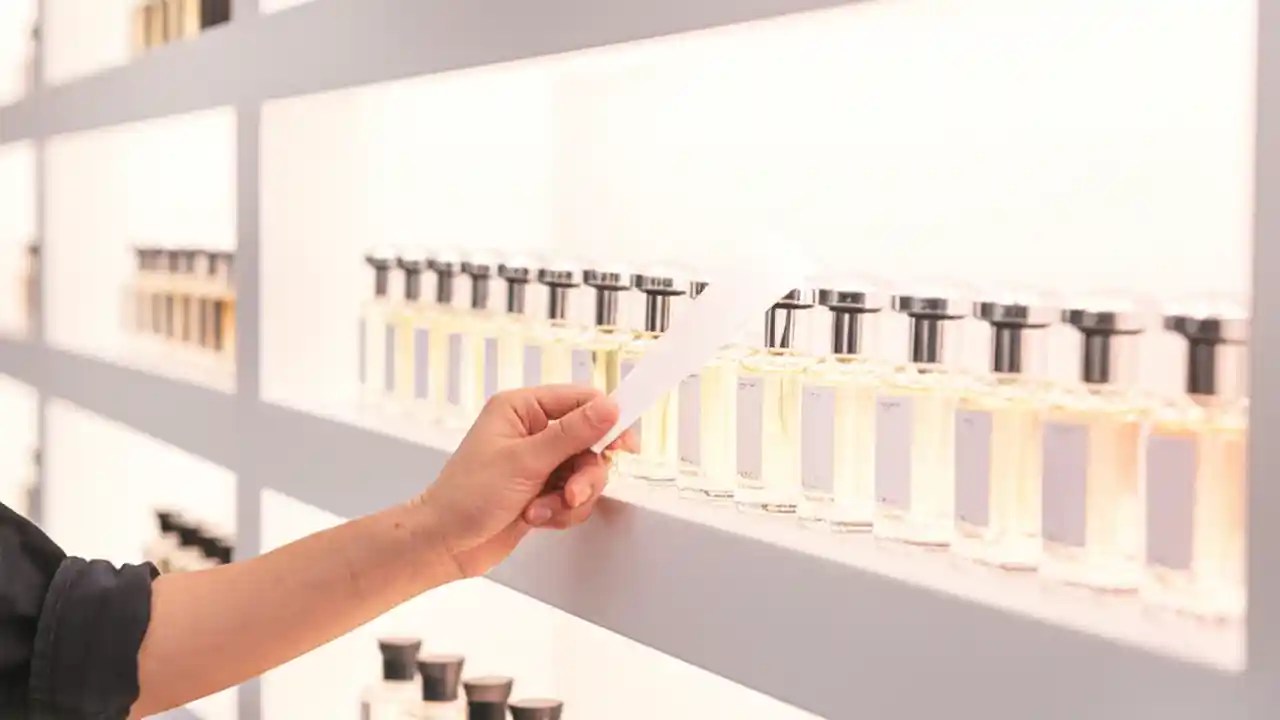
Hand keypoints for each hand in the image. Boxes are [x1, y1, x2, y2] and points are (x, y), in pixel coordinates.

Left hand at [417, 385, 634, 577]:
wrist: (443, 544)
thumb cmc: (468, 496)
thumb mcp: (525, 461)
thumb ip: (573, 434)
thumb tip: (611, 407)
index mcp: (522, 408)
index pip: (582, 400)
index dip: (608, 421)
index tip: (626, 445)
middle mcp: (532, 430)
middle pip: (590, 442)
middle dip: (585, 474)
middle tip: (572, 493)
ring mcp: (537, 462)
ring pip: (585, 474)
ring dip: (570, 498)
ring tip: (541, 510)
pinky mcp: (541, 490)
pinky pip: (574, 497)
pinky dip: (561, 512)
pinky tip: (535, 518)